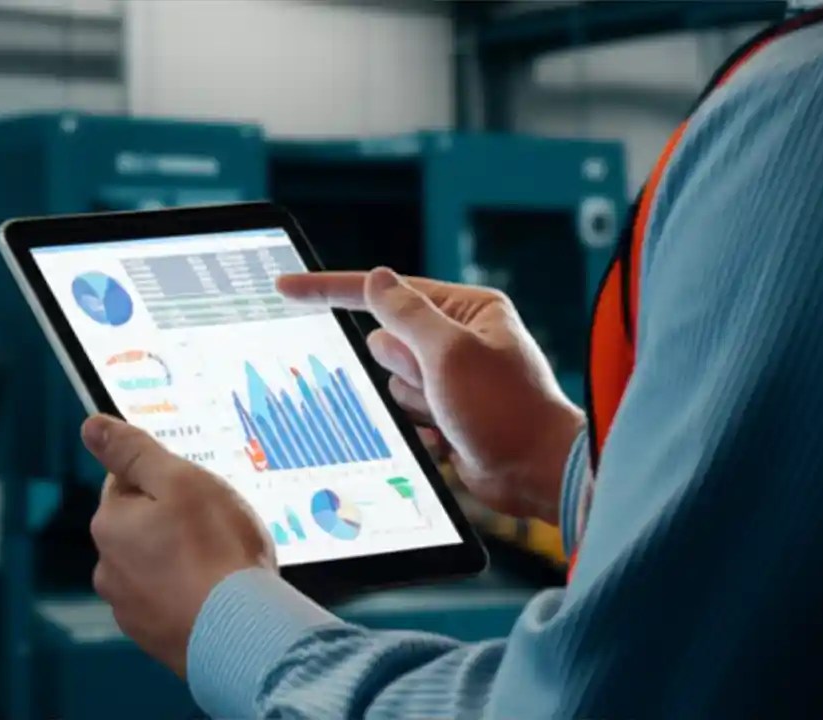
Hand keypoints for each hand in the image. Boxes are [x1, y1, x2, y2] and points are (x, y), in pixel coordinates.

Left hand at [81, 414, 275, 676]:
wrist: (242, 632)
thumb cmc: (217, 550)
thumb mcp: (179, 480)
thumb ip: (133, 452)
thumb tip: (91, 426)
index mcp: (110, 524)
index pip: (129, 482)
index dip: (167, 481)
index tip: (198, 494)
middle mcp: (108, 568)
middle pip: (141, 527)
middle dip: (173, 523)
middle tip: (216, 528)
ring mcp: (129, 608)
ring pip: (155, 566)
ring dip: (181, 561)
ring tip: (222, 566)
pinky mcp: (154, 637)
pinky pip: (170, 602)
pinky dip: (189, 595)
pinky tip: (218, 596)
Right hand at [276, 268, 583, 523]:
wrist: (536, 473)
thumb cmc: (504, 408)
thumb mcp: (448, 353)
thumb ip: (405, 315)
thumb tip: (376, 279)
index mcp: (466, 310)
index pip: (385, 292)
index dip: (332, 289)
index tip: (286, 288)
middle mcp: (458, 337)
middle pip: (386, 342)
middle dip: (403, 368)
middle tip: (440, 386)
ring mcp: (450, 376)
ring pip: (390, 381)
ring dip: (412, 402)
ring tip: (452, 415)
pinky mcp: (445, 411)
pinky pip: (403, 411)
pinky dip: (420, 426)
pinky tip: (453, 434)